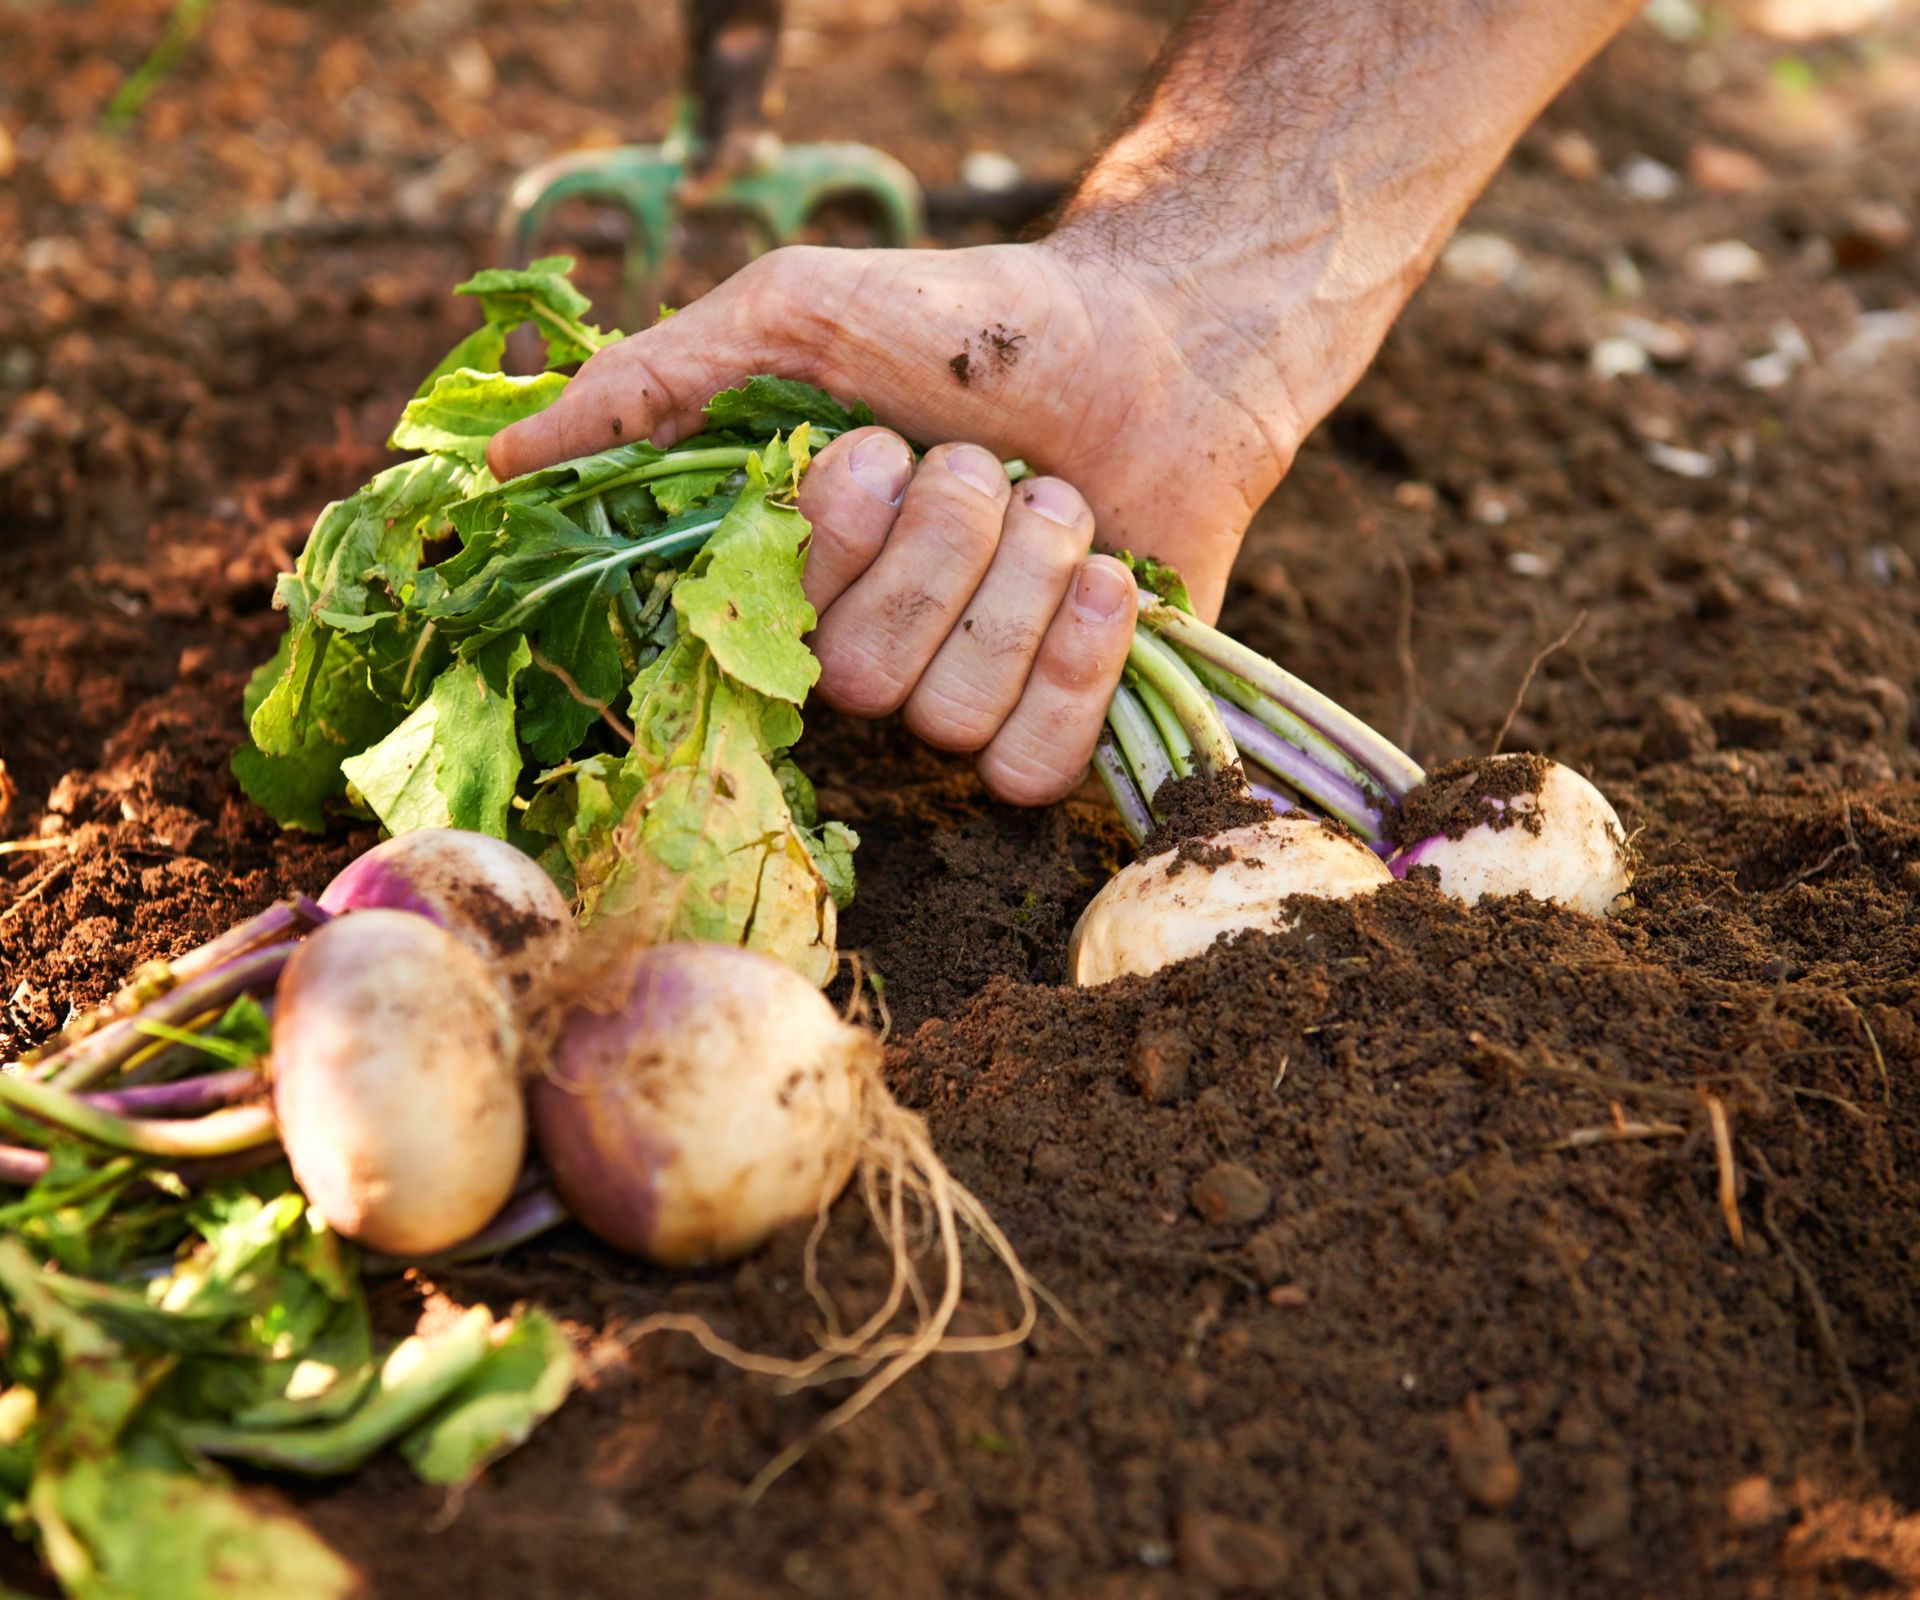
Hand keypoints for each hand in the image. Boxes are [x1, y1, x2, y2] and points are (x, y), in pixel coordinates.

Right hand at [489, 241, 1298, 801]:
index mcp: (781, 568)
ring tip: (1059, 498)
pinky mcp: (1048, 731)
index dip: (827, 543)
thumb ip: (660, 383)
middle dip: (945, 541)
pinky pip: (1028, 766)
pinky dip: (1078, 660)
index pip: (744, 630)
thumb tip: (504, 460)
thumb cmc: (967, 324)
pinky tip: (1107, 577)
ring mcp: (951, 701)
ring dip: (1023, 579)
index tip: (874, 442)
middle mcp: (854, 650)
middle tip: (988, 459)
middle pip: (860, 678)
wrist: (1156, 345)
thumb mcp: (798, 313)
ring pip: (952, 716)